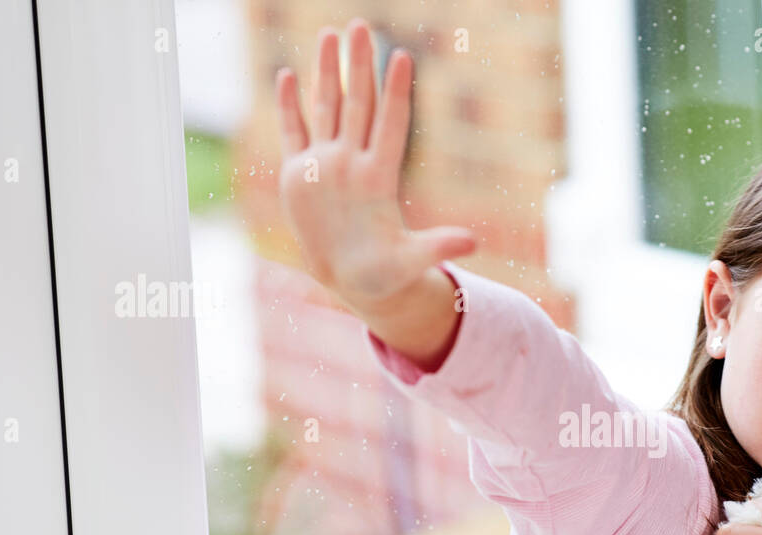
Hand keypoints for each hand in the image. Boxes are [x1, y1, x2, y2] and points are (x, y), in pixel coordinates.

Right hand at [274, 20, 474, 329]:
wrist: (352, 281)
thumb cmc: (385, 274)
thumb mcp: (410, 262)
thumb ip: (438, 247)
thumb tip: (473, 243)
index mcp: (379, 179)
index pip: (391, 124)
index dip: (396, 92)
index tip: (403, 57)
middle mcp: (353, 163)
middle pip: (358, 104)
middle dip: (358, 65)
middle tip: (360, 25)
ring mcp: (325, 166)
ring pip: (326, 108)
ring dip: (326, 73)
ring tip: (329, 35)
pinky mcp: (298, 176)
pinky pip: (293, 133)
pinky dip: (289, 107)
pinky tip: (287, 75)